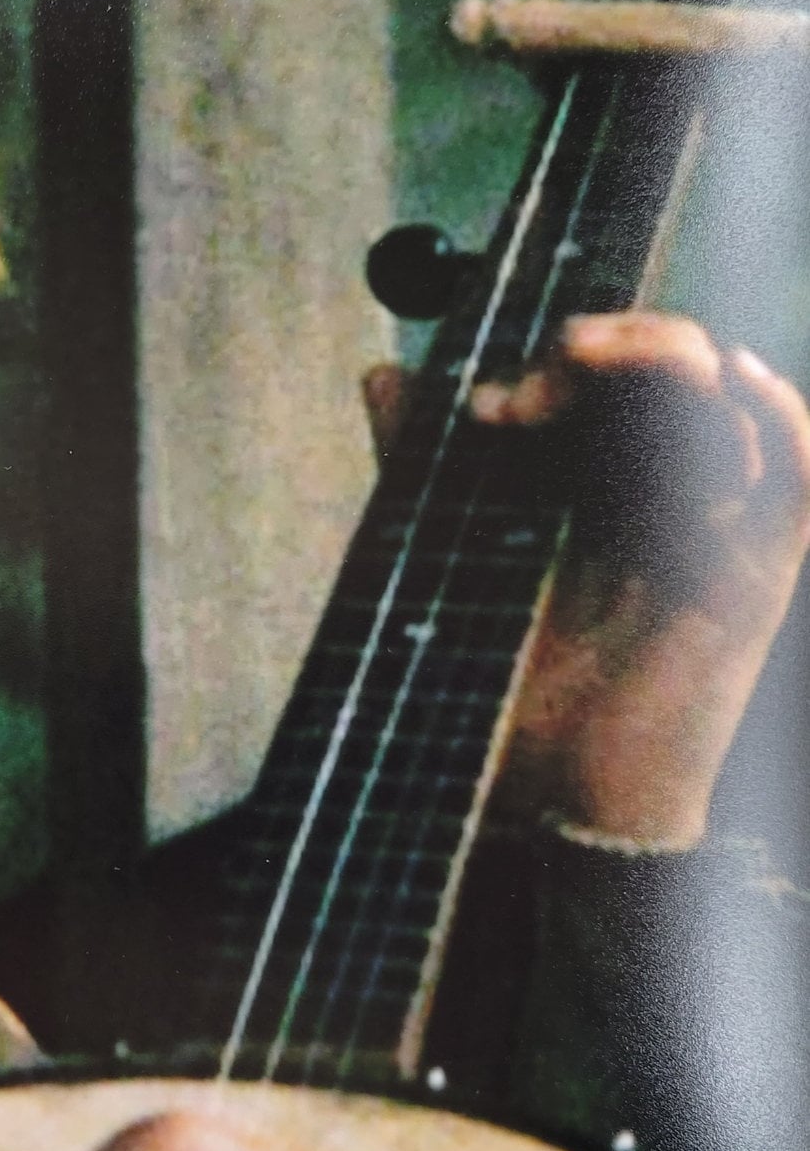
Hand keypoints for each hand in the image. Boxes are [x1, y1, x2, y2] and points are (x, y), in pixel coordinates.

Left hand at [365, 314, 809, 844]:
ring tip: (575, 356)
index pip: (602, 373)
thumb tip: (381, 376)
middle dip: (590, 355)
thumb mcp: (446, 558)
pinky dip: (781, 413)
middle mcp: (659, 489)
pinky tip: (736, 373)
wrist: (542, 795)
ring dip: (655, 357)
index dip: (547, 365)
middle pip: (663, 367)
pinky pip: (799, 477)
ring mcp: (714, 524)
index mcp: (592, 478)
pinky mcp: (756, 572)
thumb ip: (418, 467)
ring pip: (723, 397)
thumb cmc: (500, 685)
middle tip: (510, 399)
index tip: (472, 407)